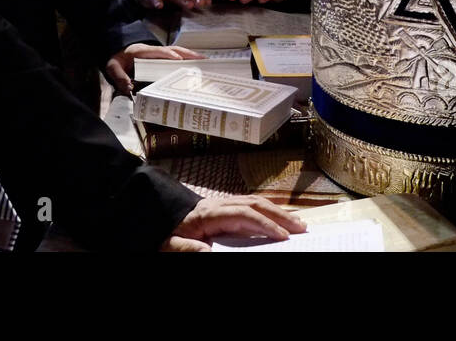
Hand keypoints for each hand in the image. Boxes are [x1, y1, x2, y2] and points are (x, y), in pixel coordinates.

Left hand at [104, 43, 203, 94]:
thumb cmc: (118, 58)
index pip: (158, 51)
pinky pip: (178, 56)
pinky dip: (189, 59)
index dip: (169, 55)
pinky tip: (198, 66)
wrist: (118, 51)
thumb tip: (129, 88)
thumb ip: (119, 76)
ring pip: (179, 52)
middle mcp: (155, 50)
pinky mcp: (163, 57)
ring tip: (206, 62)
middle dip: (189, 54)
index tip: (178, 60)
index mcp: (143, 51)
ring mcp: (160, 53)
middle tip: (203, 60)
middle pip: (174, 49)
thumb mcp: (113, 66)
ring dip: (192, 56)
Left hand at [162, 196, 305, 251]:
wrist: (154, 216)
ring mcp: (221, 204)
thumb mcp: (170, 245)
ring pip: (254, 203)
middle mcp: (218, 204)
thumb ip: (188, 249)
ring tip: (297, 223)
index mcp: (208, 213)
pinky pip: (249, 207)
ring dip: (277, 211)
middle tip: (301, 228)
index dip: (264, 224)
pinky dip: (267, 211)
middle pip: (254, 204)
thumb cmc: (164, 233)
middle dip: (279, 215)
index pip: (243, 214)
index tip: (282, 236)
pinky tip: (278, 219)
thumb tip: (209, 253)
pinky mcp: (223, 209)